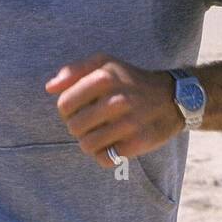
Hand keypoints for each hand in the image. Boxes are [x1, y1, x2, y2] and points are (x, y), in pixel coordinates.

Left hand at [45, 52, 184, 168]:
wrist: (172, 98)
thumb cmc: (131, 81)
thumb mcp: (105, 64)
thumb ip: (74, 71)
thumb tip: (50, 88)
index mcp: (105, 77)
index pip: (64, 105)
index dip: (67, 110)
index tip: (81, 108)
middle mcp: (117, 99)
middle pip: (74, 127)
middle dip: (79, 127)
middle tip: (92, 123)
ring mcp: (129, 122)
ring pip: (87, 145)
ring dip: (90, 143)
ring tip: (101, 135)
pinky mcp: (138, 142)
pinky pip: (105, 158)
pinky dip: (105, 155)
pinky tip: (113, 145)